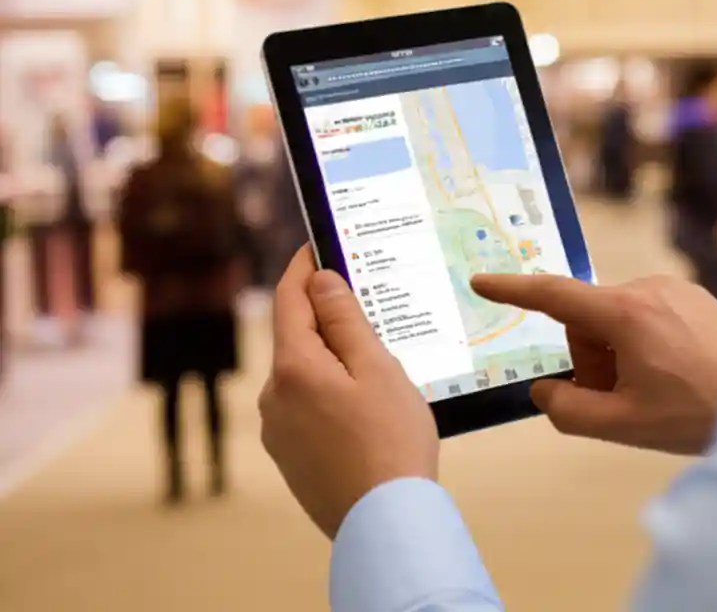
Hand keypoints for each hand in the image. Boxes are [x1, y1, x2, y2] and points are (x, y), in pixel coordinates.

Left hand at [261, 248, 438, 538]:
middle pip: (298, 339)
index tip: (317, 246)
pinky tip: (367, 412)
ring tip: (380, 372)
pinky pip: (309, 410)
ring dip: (334, 363)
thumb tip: (320, 281)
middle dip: (329, 321)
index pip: (289, 300)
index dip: (303, 268)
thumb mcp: (378, 368)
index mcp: (293, 368)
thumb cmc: (391, 441)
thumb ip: (346, 320)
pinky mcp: (291, 458)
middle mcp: (274, 397)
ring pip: (304, 376)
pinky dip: (333, 397)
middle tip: (371, 309)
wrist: (386, 521)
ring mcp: (279, 431)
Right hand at [471, 274, 716, 454]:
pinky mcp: (695, 299)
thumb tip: (545, 391)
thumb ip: (568, 410)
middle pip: (586, 322)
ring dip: (616, 358)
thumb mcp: (623, 425)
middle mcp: (649, 289)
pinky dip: (642, 349)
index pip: (554, 295)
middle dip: (589, 361)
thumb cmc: (702, 412)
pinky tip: (674, 380)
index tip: (482, 282)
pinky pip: (646, 319)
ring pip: (615, 322)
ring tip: (653, 394)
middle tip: (620, 401)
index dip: (512, 290)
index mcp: (626, 313)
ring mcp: (675, 291)